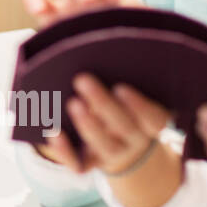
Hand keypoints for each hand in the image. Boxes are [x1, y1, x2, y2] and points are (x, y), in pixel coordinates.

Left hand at [34, 74, 169, 173]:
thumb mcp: (126, 91)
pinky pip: (79, 164)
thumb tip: (86, 41)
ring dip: (88, 125)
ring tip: (72, 102)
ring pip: (104, 146)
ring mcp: (113, 155)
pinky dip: (65, 151)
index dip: (140, 105)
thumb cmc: (121, 104)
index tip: (120, 87)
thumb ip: (116, 72)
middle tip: (82, 79)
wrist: (122, 146)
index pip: (154, 118)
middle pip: (125, 127)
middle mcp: (134, 140)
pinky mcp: (90, 164)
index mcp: (149, 121)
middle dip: (104, 104)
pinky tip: (52, 133)